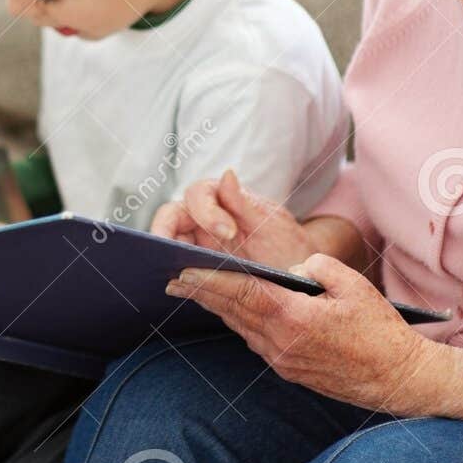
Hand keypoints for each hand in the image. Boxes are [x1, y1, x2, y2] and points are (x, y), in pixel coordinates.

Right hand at [151, 169, 315, 270]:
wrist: (297, 277)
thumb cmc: (286, 244)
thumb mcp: (273, 225)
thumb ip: (245, 203)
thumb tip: (227, 174)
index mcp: (220, 200)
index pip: (198, 195)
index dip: (206, 211)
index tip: (228, 232)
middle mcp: (201, 220)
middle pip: (170, 218)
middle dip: (166, 234)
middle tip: (171, 255)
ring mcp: (196, 246)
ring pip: (168, 246)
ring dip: (167, 258)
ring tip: (172, 274)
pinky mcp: (196, 271)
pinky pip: (177, 271)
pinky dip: (175, 278)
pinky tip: (178, 288)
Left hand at [166, 253, 444, 414]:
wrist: (398, 379)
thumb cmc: (380, 331)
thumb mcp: (354, 286)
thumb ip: (318, 266)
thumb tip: (293, 268)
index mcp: (295, 318)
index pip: (242, 293)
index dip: (209, 280)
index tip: (183, 270)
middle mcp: (282, 343)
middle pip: (233, 311)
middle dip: (202, 292)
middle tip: (173, 277)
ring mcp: (283, 360)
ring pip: (241, 327)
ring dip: (217, 308)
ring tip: (194, 290)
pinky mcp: (289, 370)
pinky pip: (256, 341)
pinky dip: (240, 322)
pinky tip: (231, 310)